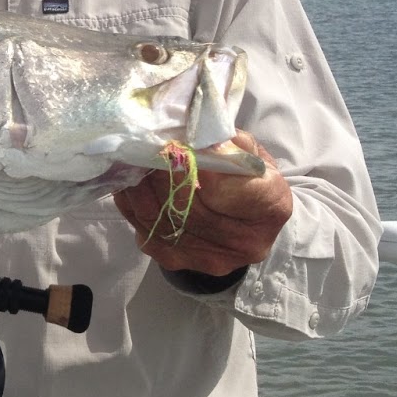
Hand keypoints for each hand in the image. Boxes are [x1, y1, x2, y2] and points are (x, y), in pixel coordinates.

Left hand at [112, 131, 292, 277]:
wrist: (244, 218)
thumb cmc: (248, 176)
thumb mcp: (247, 151)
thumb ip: (225, 144)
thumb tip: (192, 136)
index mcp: (270, 206)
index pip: (230, 189)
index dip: (198, 167)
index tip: (176, 145)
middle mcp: (244, 242)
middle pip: (190, 207)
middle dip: (160, 174)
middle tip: (141, 147)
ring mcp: (208, 257)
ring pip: (161, 219)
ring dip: (139, 187)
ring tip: (129, 159)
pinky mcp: (177, 260)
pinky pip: (145, 230)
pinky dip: (131, 203)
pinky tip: (126, 181)